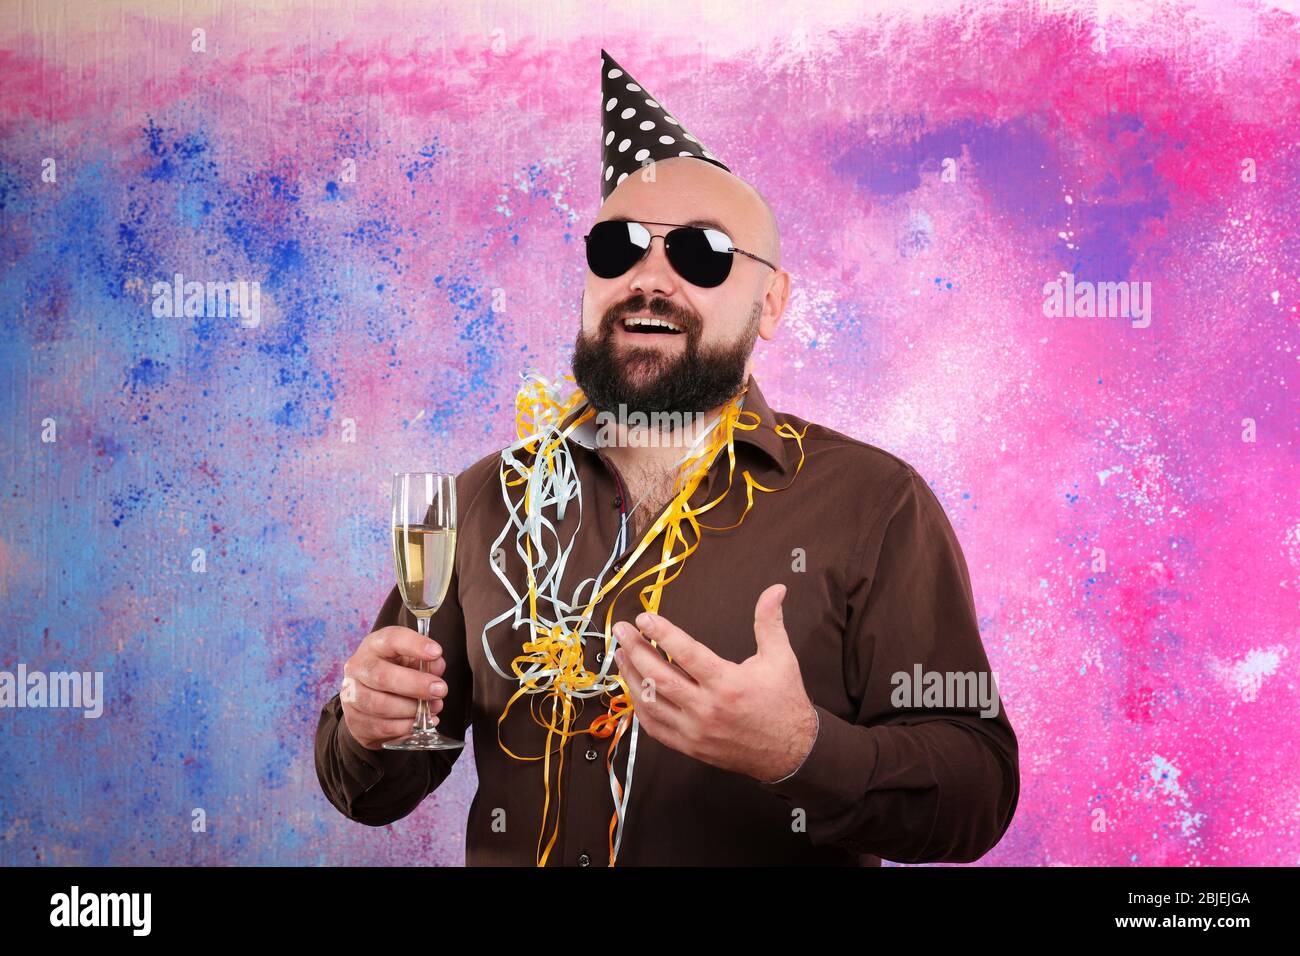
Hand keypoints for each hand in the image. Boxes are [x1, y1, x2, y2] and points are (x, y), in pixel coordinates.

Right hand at [340, 626, 446, 749]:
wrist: (369, 700)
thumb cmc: (396, 673)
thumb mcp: (412, 661)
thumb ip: (426, 662)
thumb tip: (436, 667)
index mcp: (373, 646)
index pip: (390, 639)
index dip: (414, 644)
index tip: (436, 652)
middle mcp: (357, 668)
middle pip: (382, 676)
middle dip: (415, 685)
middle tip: (440, 690)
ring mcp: (351, 697)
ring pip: (380, 705)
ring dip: (412, 709)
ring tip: (433, 708)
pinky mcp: (355, 722)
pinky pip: (382, 727)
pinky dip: (406, 727)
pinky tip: (421, 722)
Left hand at [612, 583, 817, 781]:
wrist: (790, 753)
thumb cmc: (784, 702)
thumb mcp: (781, 658)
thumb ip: (770, 622)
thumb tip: (776, 589)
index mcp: (727, 683)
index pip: (686, 653)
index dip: (662, 633)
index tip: (643, 618)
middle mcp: (707, 708)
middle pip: (659, 676)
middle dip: (635, 650)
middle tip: (621, 630)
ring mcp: (695, 730)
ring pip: (651, 702)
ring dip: (631, 676)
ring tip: (620, 655)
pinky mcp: (689, 746)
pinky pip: (654, 727)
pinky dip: (639, 706)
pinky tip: (634, 688)